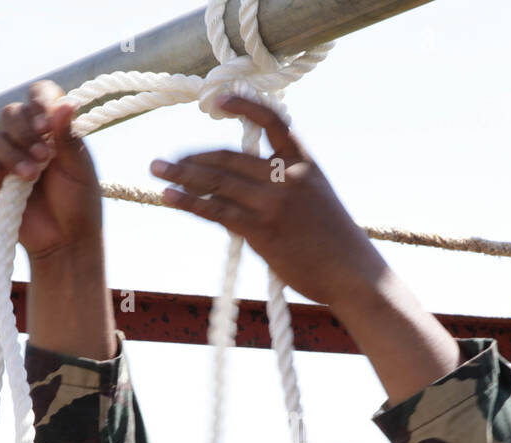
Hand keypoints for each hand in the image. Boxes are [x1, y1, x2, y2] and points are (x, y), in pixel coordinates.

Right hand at [0, 80, 102, 261]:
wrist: (66, 241)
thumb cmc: (79, 203)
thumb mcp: (79, 168)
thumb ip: (68, 136)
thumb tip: (66, 103)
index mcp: (53, 128)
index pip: (39, 95)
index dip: (39, 103)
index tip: (47, 124)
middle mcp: (28, 137)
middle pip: (11, 113)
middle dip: (25, 133)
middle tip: (44, 157)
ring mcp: (8, 157)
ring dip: (11, 154)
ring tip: (31, 176)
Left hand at [149, 96, 386, 309]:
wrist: (353, 274)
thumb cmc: (335, 245)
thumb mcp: (317, 201)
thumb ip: (284, 187)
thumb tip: (240, 190)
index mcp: (304, 163)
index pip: (271, 122)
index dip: (243, 107)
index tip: (217, 101)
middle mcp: (287, 176)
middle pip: (228, 156)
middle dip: (192, 157)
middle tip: (166, 160)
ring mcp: (273, 203)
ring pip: (217, 181)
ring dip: (181, 175)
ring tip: (156, 170)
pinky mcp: (261, 230)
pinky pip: (216, 211)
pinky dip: (189, 202)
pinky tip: (169, 197)